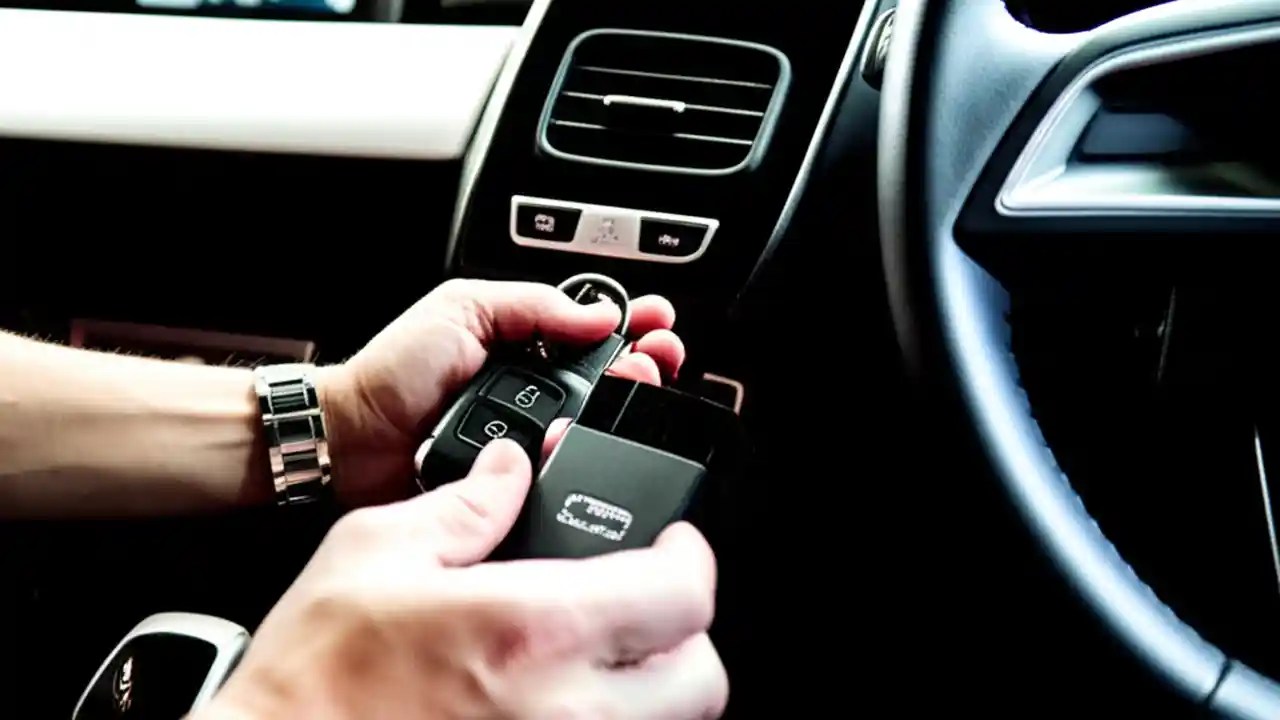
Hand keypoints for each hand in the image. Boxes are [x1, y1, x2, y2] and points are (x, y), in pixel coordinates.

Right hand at [197, 440, 727, 719]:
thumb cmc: (311, 682)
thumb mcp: (373, 555)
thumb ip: (462, 508)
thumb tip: (510, 470)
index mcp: (532, 629)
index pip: (680, 595)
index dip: (691, 559)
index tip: (674, 546)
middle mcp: (565, 711)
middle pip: (702, 680)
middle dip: (686, 635)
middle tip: (649, 607)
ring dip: (657, 690)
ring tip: (608, 659)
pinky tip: (562, 704)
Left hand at [318, 279, 685, 506]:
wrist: (355, 439)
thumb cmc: (395, 372)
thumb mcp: (464, 308)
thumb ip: (532, 304)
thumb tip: (599, 312)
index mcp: (523, 341)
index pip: (593, 328)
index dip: (632, 323)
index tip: (657, 322)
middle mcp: (533, 388)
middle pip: (610, 376)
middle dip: (644, 362)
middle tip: (656, 359)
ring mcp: (530, 434)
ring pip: (598, 423)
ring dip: (623, 405)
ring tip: (633, 387)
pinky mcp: (521, 477)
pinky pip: (566, 465)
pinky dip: (585, 453)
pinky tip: (592, 438)